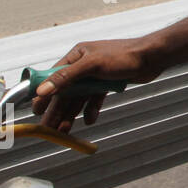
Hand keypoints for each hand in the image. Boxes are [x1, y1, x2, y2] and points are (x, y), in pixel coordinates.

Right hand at [32, 38, 159, 131]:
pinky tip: (89, 120)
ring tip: (64, 131)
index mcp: (76, 56)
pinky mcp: (107, 83)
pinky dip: (91, 110)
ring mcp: (96, 75)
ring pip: (79, 98)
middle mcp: (83, 65)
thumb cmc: (124, 56)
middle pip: (66, 92)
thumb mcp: (92, 65)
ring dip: (71, 114)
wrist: (152, 58)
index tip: (36, 110)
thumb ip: (66, 77)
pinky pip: (94, 99)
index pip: (53, 77)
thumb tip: (42, 90)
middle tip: (48, 129)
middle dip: (56, 110)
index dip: (44, 94)